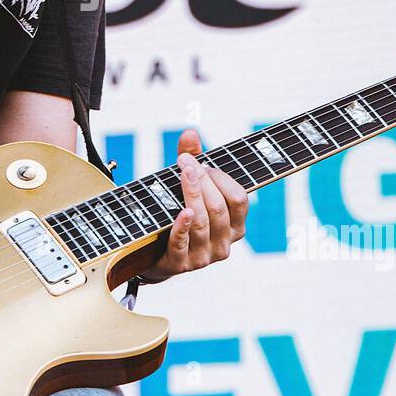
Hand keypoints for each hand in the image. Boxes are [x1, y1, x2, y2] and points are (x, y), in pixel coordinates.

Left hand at [142, 129, 247, 282]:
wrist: (155, 253)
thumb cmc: (179, 213)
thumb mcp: (189, 188)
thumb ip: (192, 160)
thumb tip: (190, 132)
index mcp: (236, 227)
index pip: (239, 199)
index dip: (222, 178)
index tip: (203, 163)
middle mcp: (224, 244)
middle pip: (219, 207)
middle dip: (203, 181)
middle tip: (186, 162)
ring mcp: (204, 256)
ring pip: (201, 221)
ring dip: (191, 193)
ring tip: (183, 172)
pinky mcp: (181, 263)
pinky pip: (182, 242)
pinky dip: (181, 225)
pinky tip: (182, 210)